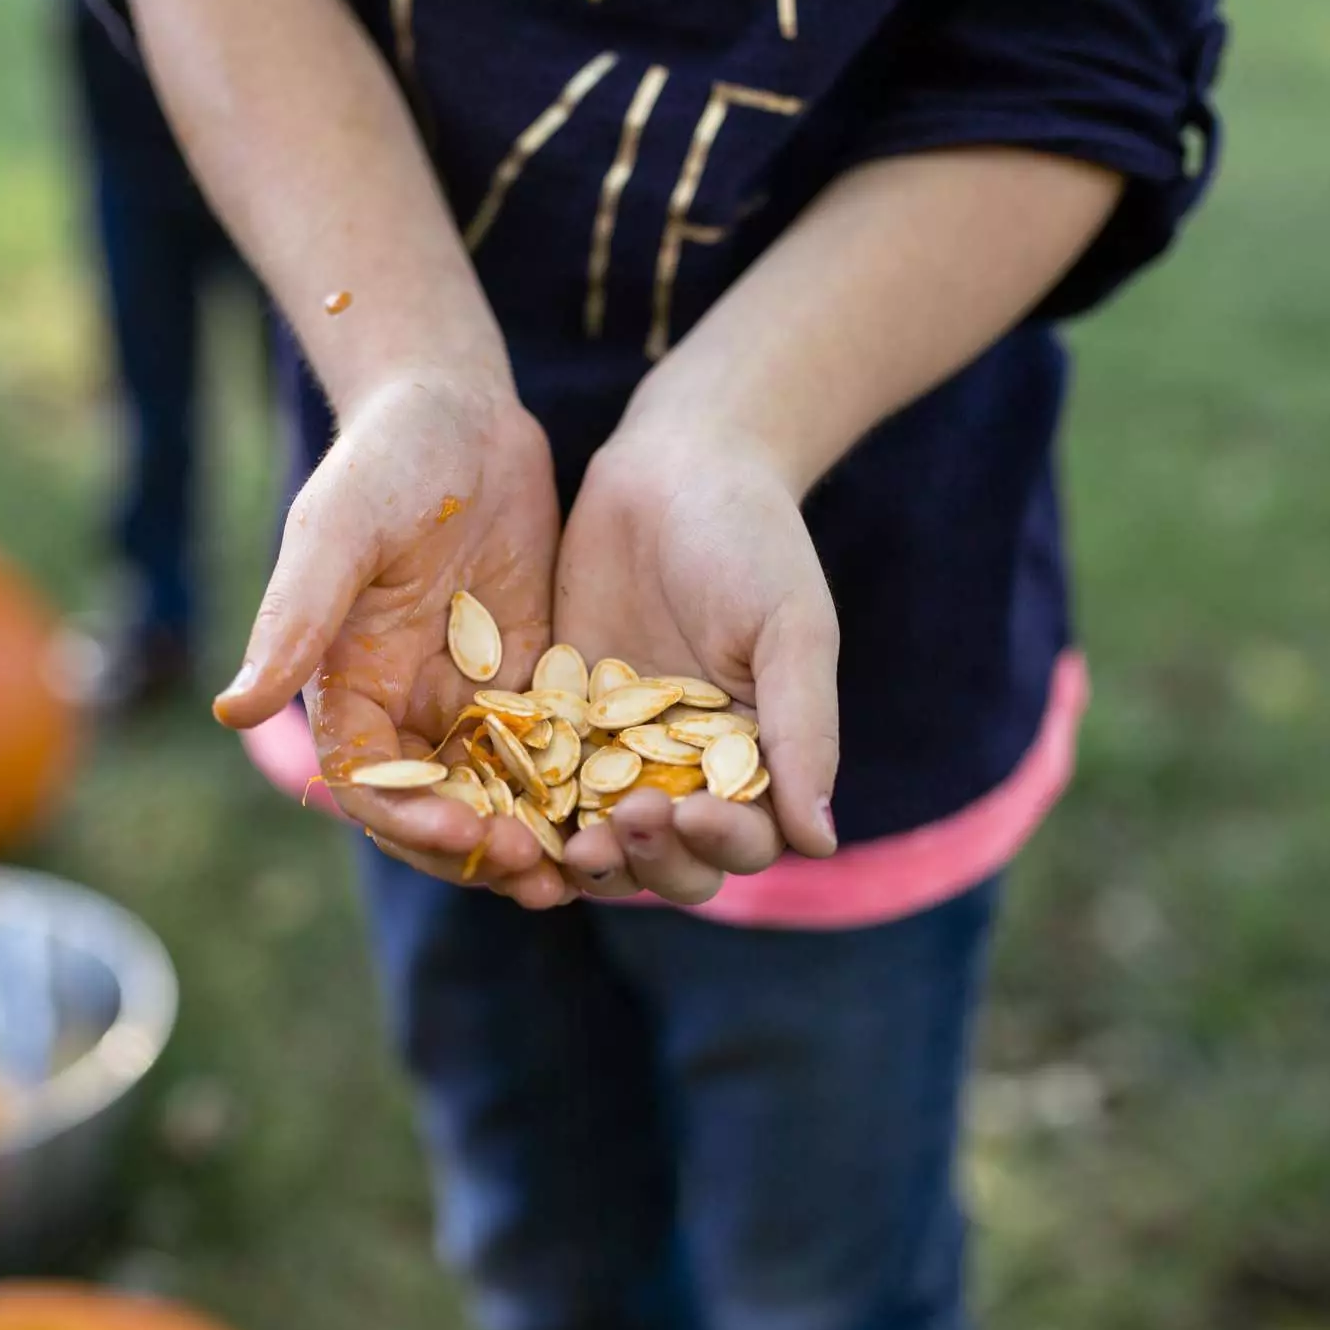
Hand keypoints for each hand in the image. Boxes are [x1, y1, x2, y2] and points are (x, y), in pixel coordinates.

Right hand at [211, 375, 572, 908]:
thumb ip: (295, 618)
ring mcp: (474, 700)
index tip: (466, 837)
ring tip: (583, 868)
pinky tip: (625, 813)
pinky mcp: (535, 680)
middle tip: (540, 877)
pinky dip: (580, 791)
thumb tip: (229, 710)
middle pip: (440, 814)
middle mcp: (409, 708)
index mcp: (349, 690)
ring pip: (501, 799)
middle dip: (483, 854)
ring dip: (534, 840)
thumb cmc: (384, 458)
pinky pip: (556, 754)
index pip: (373, 789)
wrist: (459, 407)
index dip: (414, 825)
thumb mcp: (339, 532)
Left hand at [553, 421, 840, 905]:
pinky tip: (508, 812)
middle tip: (625, 819)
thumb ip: (803, 731)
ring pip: (600, 841)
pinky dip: (527, 812)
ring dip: (589, 854)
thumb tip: (821, 842)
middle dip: (652, 858)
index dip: (723, 844)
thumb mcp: (791, 629)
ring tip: (569, 840)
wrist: (675, 468)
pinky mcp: (554, 721)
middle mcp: (686, 773)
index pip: (745, 841)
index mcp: (754, 764)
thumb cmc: (754, 542)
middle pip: (671, 861)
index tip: (696, 813)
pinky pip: (537, 785)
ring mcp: (614, 753)